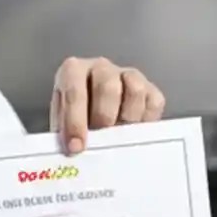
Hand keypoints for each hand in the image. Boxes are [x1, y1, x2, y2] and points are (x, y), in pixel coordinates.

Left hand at [49, 57, 165, 154]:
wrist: (94, 117)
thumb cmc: (75, 119)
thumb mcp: (63, 124)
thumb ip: (67, 134)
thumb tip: (73, 149)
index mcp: (73, 71)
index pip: (74, 91)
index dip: (75, 121)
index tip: (77, 147)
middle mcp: (100, 67)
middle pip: (107, 87)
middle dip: (104, 118)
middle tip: (101, 140)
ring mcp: (127, 75)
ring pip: (135, 90)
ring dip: (128, 119)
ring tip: (119, 137)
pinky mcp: (149, 88)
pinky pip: (153, 102)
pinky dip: (146, 121)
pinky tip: (135, 132)